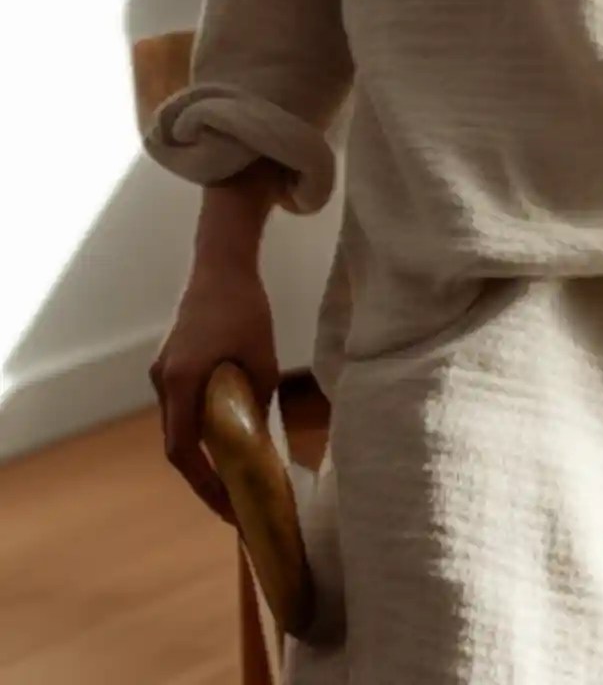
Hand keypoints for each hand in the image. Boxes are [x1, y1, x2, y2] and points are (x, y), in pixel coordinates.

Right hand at [150, 163, 281, 521]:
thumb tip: (263, 447)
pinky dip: (201, 434)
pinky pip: (182, 411)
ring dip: (202, 459)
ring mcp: (162, 374)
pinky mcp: (170, 366)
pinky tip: (226, 448)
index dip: (205, 485)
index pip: (184, 449)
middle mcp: (163, 381)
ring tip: (235, 486)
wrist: (221, 267)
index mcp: (182, 381)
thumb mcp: (264, 363)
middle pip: (177, 445)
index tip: (229, 510)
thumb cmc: (247, 311)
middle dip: (205, 480)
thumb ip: (258, 405)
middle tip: (236, 509)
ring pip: (178, 429)